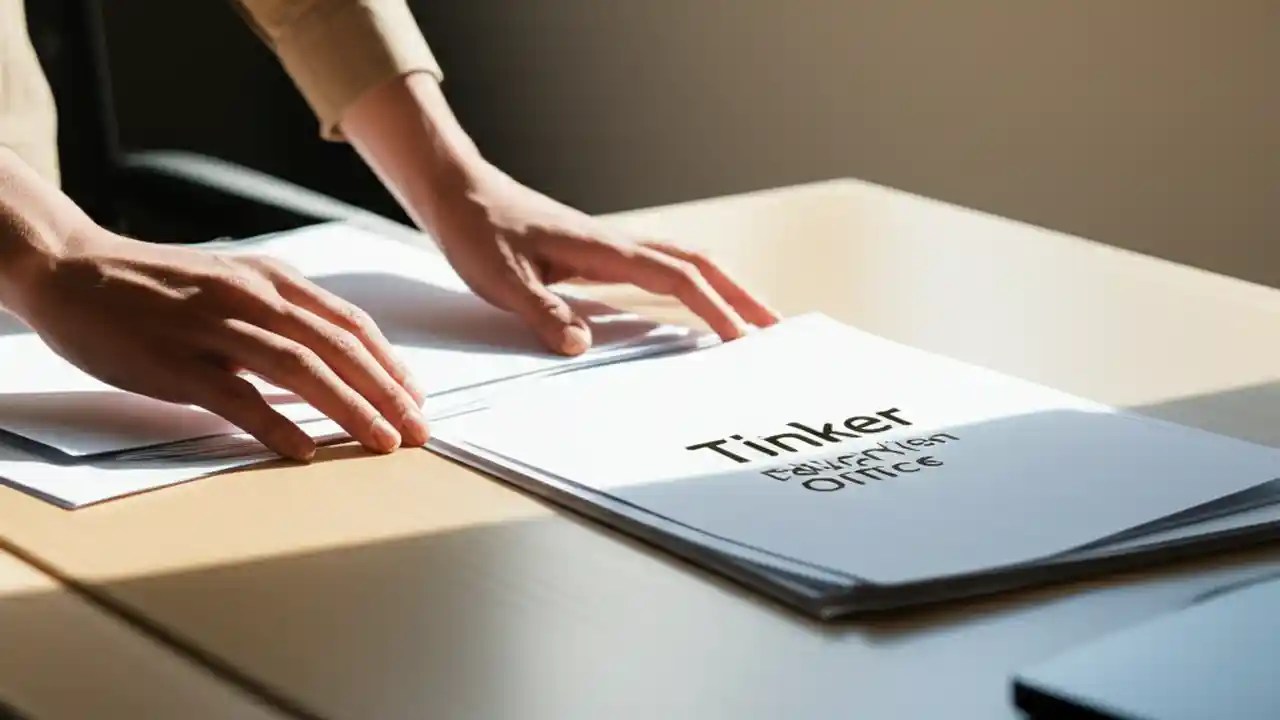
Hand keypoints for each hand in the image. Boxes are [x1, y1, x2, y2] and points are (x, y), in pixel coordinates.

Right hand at [11, 227, 428, 459]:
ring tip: (382, 442)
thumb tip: (335, 361)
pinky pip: (237, 397)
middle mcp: (251, 296)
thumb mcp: (232, 281)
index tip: (417, 397)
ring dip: (350, 409)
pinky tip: (305, 450)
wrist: (73, 271)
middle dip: (387, 392)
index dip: (390, 363)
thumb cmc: (159, 285)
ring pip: (300, 369)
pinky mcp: (176, 361)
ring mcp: (214, 327)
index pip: (349, 324)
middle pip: (337, 348)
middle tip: (420, 430)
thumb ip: (282, 314)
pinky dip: (276, 425)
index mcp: (272, 278)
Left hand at [424, 164, 781, 354]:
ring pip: (685, 263)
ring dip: (723, 288)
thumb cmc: (478, 230)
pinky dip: (693, 286)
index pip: (676, 278)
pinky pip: (662, 269)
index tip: (740, 339)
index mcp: (603, 247)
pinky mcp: (601, 255)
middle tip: (777, 327)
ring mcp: (612, 247)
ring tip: (751, 321)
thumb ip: (540, 311)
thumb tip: (579, 346)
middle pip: (699, 263)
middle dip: (741, 294)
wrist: (459, 192)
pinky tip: (695, 307)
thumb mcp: (500, 277)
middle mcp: (617, 243)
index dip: (713, 308)